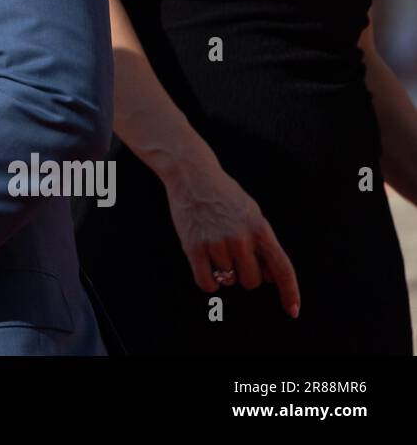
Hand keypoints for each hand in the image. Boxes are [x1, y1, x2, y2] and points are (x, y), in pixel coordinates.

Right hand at [163, 154, 299, 316]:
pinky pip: (206, 283)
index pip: (282, 268)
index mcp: (260, 228)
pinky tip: (206, 267)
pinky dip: (209, 282)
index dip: (290, 292)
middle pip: (252, 281)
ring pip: (228, 281)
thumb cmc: (223, 194)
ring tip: (216, 248)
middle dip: (246, 274)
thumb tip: (271, 279)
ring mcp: (217, 243)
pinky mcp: (194, 247)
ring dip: (224, 273)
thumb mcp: (251, 213)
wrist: (191, 174)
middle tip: (235, 257)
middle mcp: (241, 238)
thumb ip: (263, 244)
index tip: (292, 311)